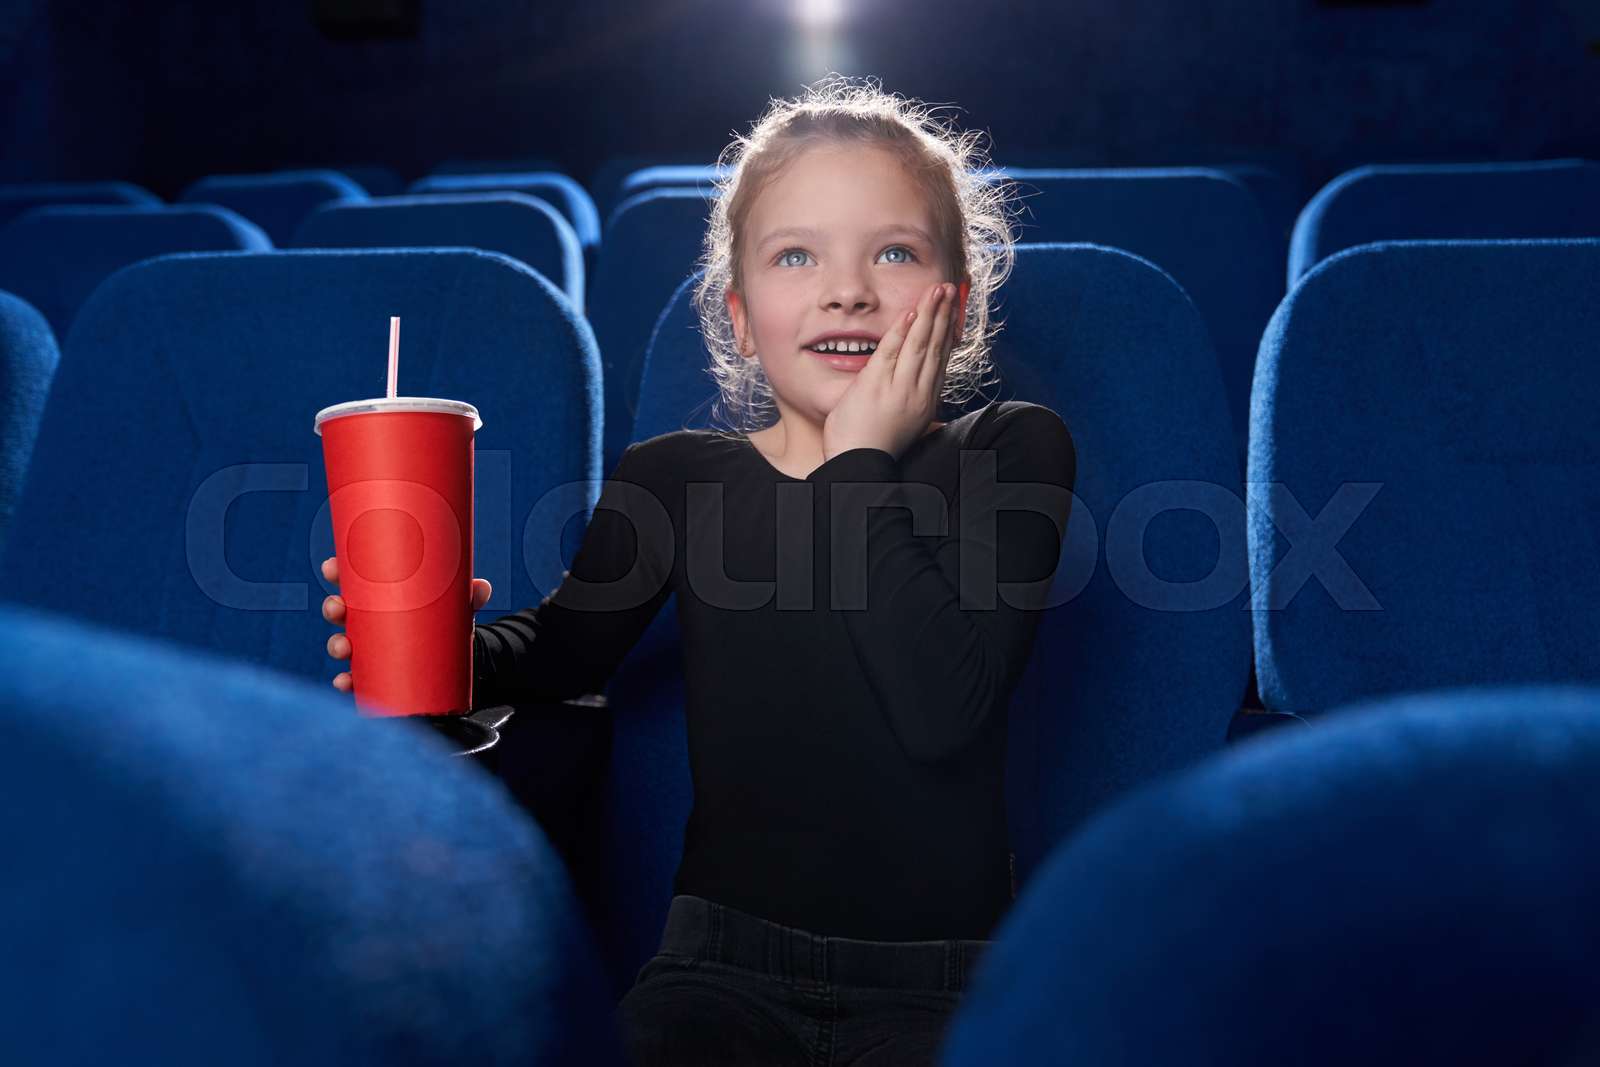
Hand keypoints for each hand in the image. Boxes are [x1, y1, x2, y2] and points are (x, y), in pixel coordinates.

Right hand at [321, 555, 491, 693]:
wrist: (455, 659)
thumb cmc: (445, 623)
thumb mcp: (456, 609)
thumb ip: (469, 597)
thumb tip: (482, 588)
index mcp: (380, 597)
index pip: (352, 580)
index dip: (336, 572)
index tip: (331, 567)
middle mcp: (368, 622)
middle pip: (341, 612)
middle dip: (333, 608)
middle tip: (338, 607)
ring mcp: (369, 648)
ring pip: (343, 644)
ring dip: (337, 645)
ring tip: (345, 647)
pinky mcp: (375, 673)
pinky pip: (355, 678)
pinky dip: (348, 681)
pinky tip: (347, 682)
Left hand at [821, 280, 963, 461]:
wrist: (859, 466)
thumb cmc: (874, 447)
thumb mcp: (904, 425)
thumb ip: (912, 403)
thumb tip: (920, 391)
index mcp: (926, 402)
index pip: (941, 359)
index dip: (948, 331)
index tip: (954, 310)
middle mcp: (918, 393)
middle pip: (935, 347)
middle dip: (944, 315)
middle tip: (951, 290)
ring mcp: (898, 389)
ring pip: (919, 345)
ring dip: (929, 315)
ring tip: (938, 291)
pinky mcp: (876, 386)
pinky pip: (891, 352)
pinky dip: (902, 331)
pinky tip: (910, 314)